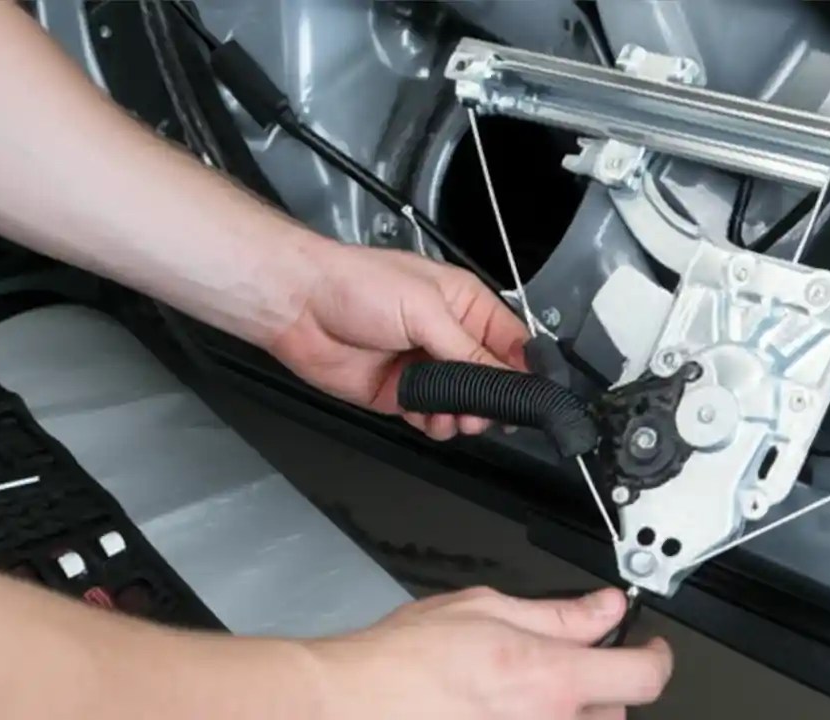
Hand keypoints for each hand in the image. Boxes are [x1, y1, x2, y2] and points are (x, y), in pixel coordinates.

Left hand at [269, 244, 529, 439]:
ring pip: (464, 403)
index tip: (531, 396)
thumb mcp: (425, 310)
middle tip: (484, 411)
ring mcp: (425, 366)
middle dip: (492, 399)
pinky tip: (429, 420)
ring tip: (455, 417)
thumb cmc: (357, 285)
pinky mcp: (401, 393)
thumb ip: (468, 349)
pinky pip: (432, 417)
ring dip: (464, 415)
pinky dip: (436, 424)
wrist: (299, 307)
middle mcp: (449, 335)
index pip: (513, 342)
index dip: (524, 370)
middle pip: (491, 379)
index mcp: (465, 304)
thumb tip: (507, 378)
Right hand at [304, 586, 672, 719]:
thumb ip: (556, 614)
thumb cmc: (405, 662)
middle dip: (602, 685)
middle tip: (564, 665)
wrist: (354, 705)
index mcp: (552, 679)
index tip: (649, 647)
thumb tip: (602, 608)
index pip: (644, 676)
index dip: (657, 656)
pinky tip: (506, 711)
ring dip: (572, 713)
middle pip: (617, 711)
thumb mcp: (485, 610)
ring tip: (524, 694)